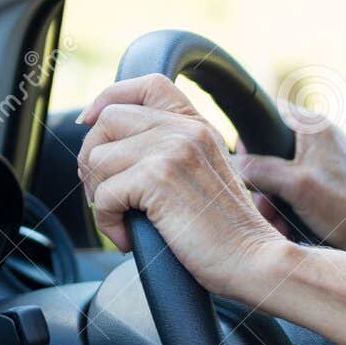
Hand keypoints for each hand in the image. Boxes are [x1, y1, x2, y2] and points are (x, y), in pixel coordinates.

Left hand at [76, 75, 291, 301]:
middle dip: (92, 159)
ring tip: (124, 219)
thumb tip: (109, 150)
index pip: (147, 84)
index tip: (92, 122)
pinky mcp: (158, 178)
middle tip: (108, 195)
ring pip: (97, 158)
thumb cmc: (228, 233)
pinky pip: (103, 194)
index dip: (109, 98)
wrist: (254, 260)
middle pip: (108, 120)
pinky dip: (107, 222)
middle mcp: (187, 130)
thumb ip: (172, 153)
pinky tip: (128, 238)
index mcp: (199, 127)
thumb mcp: (205, 176)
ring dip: (99, 195)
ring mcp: (173, 150)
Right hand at [231, 103, 345, 254]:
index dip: (248, 138)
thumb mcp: (295, 186)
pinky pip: (293, 191)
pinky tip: (287, 229)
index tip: (244, 166)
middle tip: (264, 207)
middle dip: (260, 183)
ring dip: (271, 202)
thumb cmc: (344, 208)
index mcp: (314, 127)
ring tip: (277, 224)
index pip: (267, 113)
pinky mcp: (325, 185)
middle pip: (269, 151)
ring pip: (279, 175)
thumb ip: (259, 169)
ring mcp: (323, 162)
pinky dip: (287, 208)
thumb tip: (228, 163)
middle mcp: (319, 139)